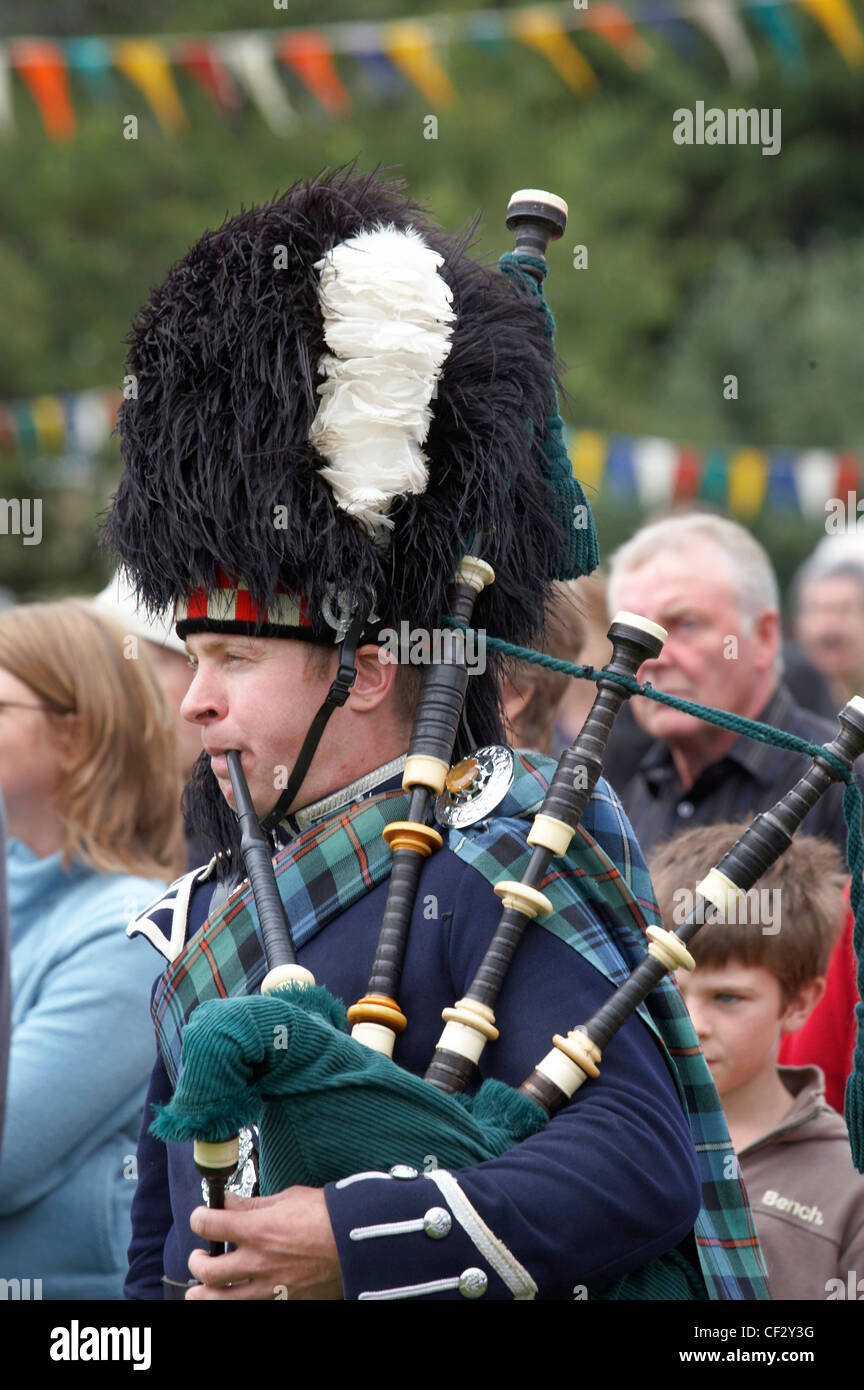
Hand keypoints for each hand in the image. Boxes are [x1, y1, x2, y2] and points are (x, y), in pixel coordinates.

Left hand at [187, 1187, 341, 1299]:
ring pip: (220, 1300)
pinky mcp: (284, 1301)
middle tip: (200, 1256)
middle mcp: (259, 1262)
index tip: (201, 1217)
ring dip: (204, 1294)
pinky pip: (251, 1305)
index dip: (199, 1218)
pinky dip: (239, 1300)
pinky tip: (238, 1293)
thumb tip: (229, 1202)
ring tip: (201, 1288)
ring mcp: (270, 1287)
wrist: (358, 1243)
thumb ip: (253, 1205)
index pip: (209, 1225)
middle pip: (207, 1271)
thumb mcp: (288, 1198)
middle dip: (197, 1261)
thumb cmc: (327, 1215)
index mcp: (258, 1230)